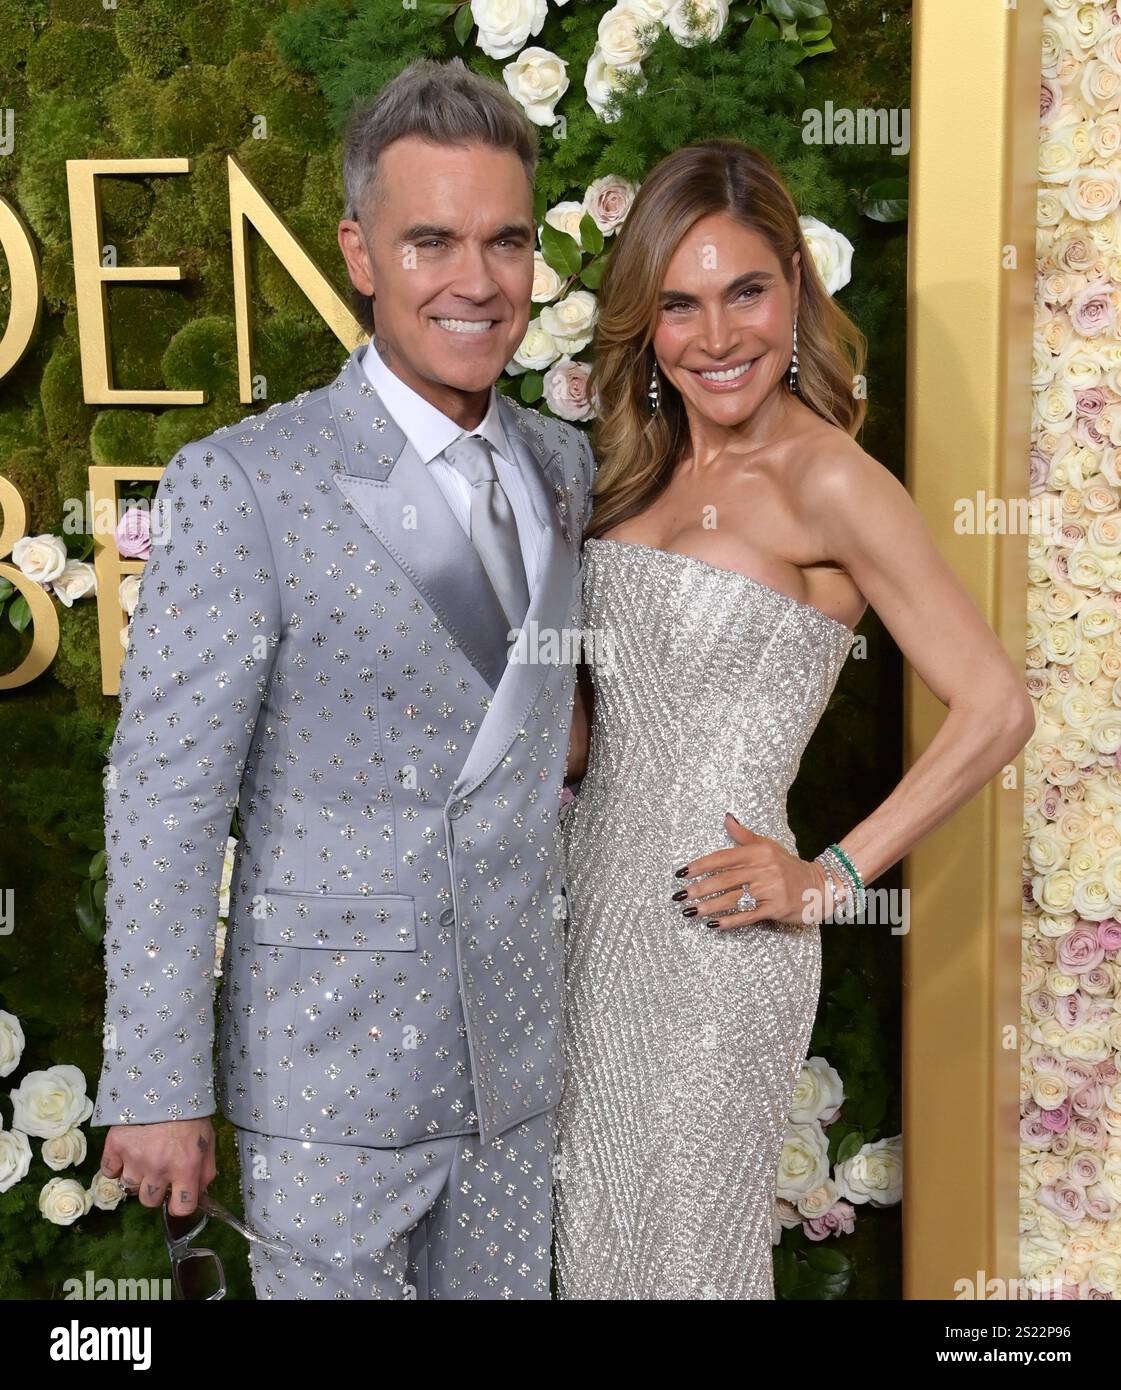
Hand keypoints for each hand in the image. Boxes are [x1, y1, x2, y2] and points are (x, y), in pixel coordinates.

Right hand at [99, 1118, 216, 1215]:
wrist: (164, 1084)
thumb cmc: (190, 1114)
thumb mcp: (208, 1140)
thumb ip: (206, 1170)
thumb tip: (198, 1194)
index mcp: (186, 1168)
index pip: (181, 1208)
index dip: (179, 1204)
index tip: (177, 1197)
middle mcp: (159, 1169)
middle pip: (149, 1202)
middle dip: (155, 1190)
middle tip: (159, 1171)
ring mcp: (134, 1160)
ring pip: (128, 1188)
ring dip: (136, 1177)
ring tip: (143, 1157)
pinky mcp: (114, 1147)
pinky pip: (108, 1171)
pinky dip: (115, 1166)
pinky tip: (125, 1153)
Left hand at [672, 813, 828, 928]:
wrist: (818, 886)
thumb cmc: (787, 866)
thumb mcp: (767, 846)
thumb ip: (743, 835)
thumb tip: (726, 818)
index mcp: (757, 852)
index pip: (722, 857)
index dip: (700, 865)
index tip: (681, 873)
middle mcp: (763, 869)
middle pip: (724, 879)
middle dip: (699, 888)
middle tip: (680, 896)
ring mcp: (770, 889)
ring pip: (733, 899)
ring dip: (709, 906)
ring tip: (690, 912)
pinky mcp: (776, 908)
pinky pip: (748, 915)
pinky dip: (730, 921)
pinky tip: (714, 925)